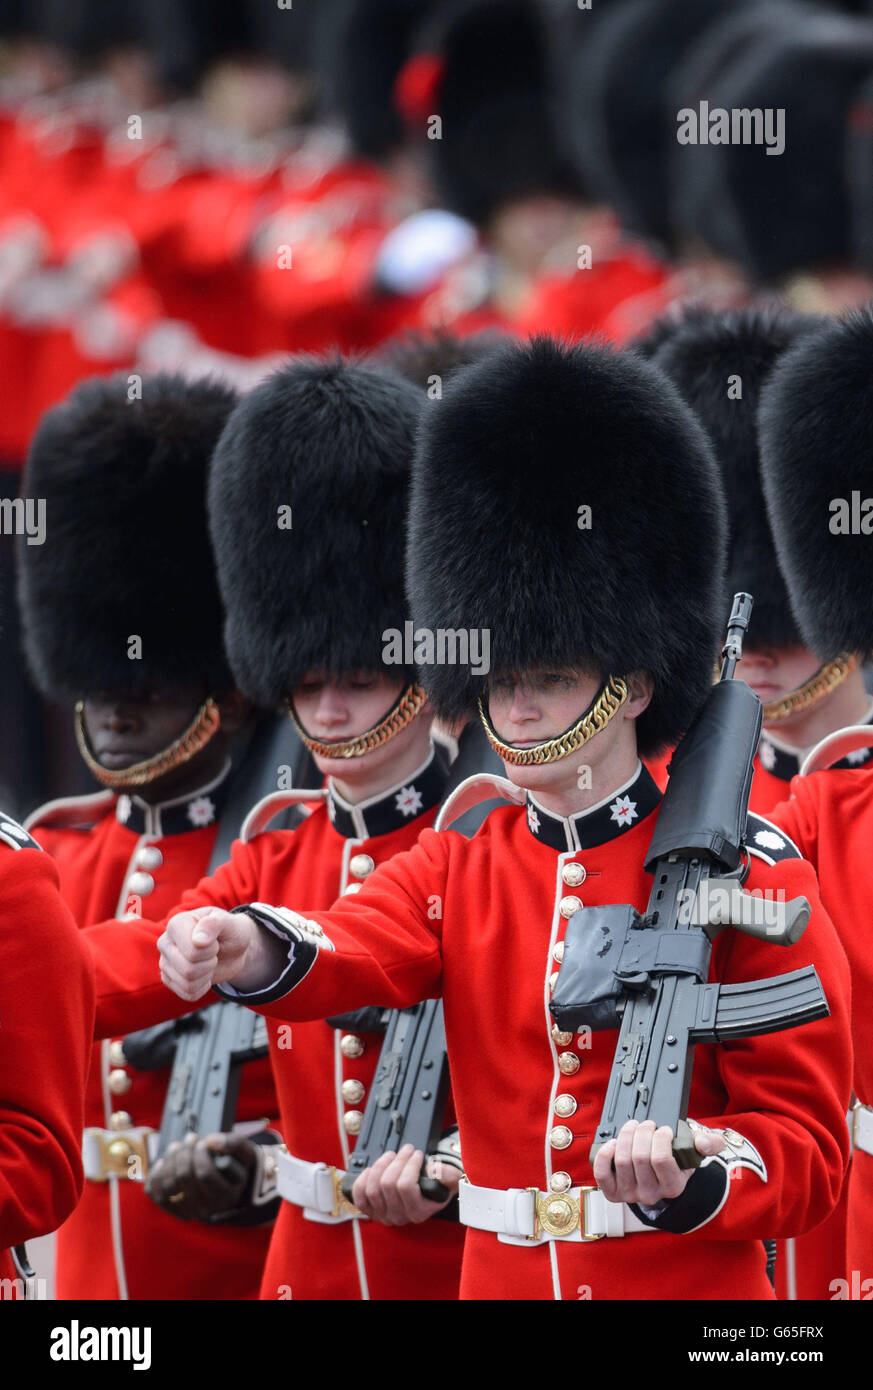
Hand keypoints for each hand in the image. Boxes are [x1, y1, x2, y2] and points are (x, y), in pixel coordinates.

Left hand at [145, 1132, 255, 1221]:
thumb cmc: (233, 1165)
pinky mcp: (170, 1208)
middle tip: (191, 1138)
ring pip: (168, 1184)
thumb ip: (232, 1143)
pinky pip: (154, 1191)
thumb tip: (211, 1141)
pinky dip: (156, 1173)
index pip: (205, 1174)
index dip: (200, 1154)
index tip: (203, 1142)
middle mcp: (205, 1209)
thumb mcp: (243, 1152)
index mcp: (226, 1196)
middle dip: (185, 1152)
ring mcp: (186, 1211)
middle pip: (184, 1177)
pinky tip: (164, 1162)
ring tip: (178, 1146)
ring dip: (170, 1159)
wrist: (224, 1185)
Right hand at [158, 907, 259, 999]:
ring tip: (208, 961)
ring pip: (187, 984)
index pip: (192, 952)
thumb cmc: (230, 931)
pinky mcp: (168, 979)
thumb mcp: (230, 923)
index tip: (215, 940)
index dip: (211, 950)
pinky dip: (203, 987)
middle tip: (213, 952)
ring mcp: (164, 962)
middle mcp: (165, 942)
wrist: (232, 948)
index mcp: (176, 924)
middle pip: (188, 970)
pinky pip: (187, 994)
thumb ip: (214, 924)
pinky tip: (204, 974)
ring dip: (207, 975)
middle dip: (209, 964)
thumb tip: (198, 941)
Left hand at [351, 1143, 460, 1224]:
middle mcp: (399, 1217)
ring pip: (373, 1189)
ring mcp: (383, 1215)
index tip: (417, 1154)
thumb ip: (448, 1174)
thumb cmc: (438, 1188)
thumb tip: (432, 1169)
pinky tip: (373, 1170)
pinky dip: (363, 1180)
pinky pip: (360, 1197)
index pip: (406, 1187)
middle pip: (388, 1184)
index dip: (410, 1165)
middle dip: (397, 1161)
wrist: (427, 1197)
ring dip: (381, 1166)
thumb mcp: (451, 1181)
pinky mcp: (371, 1211)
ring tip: (391, 1156)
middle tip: (406, 1150)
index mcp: (418, 1212)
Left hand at [593, 1119, 724, 1205]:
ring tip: (633, 1127)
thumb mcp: (694, 1150)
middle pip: (639, 1157)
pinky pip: (602, 1173)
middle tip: (647, 1124)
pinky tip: (612, 1143)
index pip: (661, 1159)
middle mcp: (651, 1195)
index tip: (663, 1129)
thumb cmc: (676, 1159)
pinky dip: (604, 1154)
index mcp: (673, 1186)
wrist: (660, 1174)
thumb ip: (709, 1144)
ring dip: (625, 1137)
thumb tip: (705, 1143)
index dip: (660, 1138)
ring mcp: (630, 1194)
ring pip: (622, 1160)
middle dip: (642, 1132)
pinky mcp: (613, 1191)